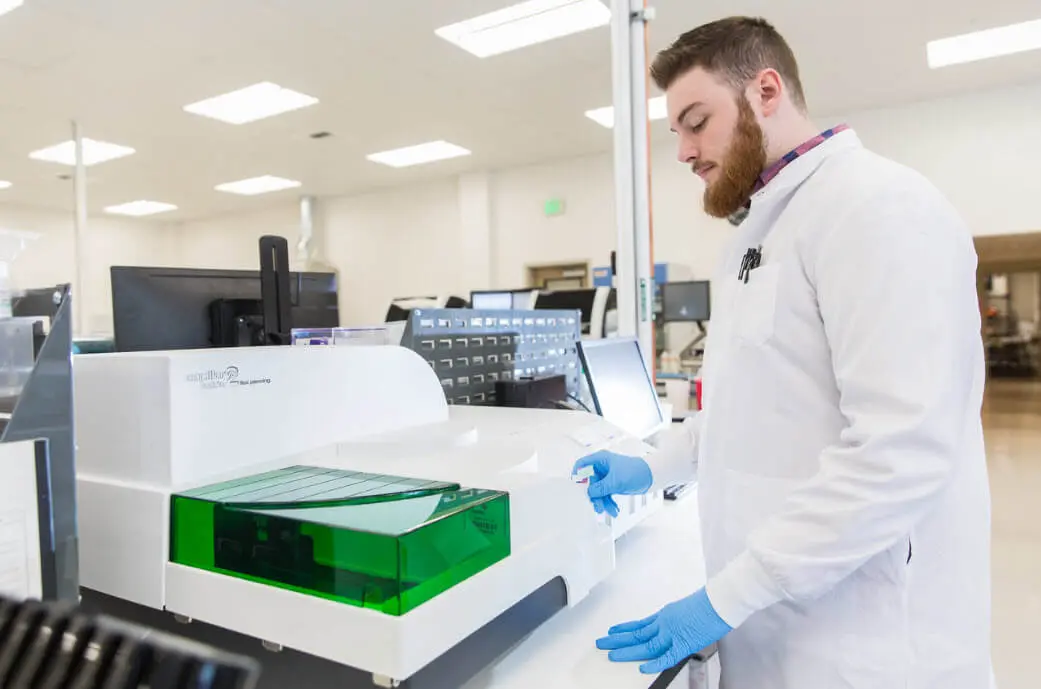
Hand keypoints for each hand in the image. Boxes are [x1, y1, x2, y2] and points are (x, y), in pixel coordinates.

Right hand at [572, 451, 652, 517]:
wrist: (653, 476)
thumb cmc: (636, 471)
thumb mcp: (615, 481)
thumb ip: (600, 488)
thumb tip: (589, 493)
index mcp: (601, 459)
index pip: (582, 464)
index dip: (577, 474)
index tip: (576, 487)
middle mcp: (602, 467)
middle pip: (590, 482)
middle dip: (595, 496)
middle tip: (597, 507)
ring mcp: (607, 477)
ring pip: (598, 491)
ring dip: (603, 501)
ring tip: (609, 510)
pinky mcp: (613, 485)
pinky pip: (606, 494)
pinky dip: (609, 502)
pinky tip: (614, 510)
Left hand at [595, 588, 731, 673]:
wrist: (721, 599)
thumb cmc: (709, 602)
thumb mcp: (685, 609)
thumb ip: (676, 619)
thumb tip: (675, 625)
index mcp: (665, 614)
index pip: (640, 624)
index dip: (625, 629)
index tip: (613, 631)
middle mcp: (664, 622)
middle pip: (637, 634)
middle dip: (617, 639)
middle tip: (601, 642)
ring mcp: (672, 632)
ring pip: (645, 644)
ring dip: (627, 650)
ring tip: (611, 654)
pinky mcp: (683, 642)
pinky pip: (666, 656)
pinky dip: (654, 663)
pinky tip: (642, 667)